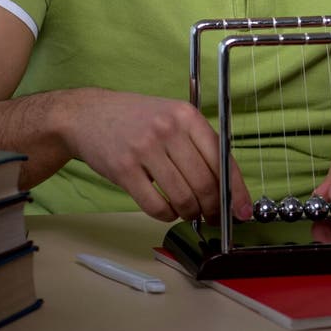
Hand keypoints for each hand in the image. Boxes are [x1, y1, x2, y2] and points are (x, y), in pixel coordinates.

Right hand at [58, 88, 252, 223]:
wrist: (89, 114)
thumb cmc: (137, 119)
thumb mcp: (172, 116)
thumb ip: (199, 144)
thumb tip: (228, 186)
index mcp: (186, 115)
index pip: (222, 157)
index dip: (235, 190)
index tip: (241, 211)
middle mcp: (168, 129)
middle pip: (204, 182)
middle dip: (213, 207)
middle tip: (212, 216)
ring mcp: (145, 148)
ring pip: (182, 197)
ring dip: (190, 213)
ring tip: (188, 211)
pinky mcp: (124, 169)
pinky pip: (155, 206)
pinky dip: (166, 215)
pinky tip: (167, 210)